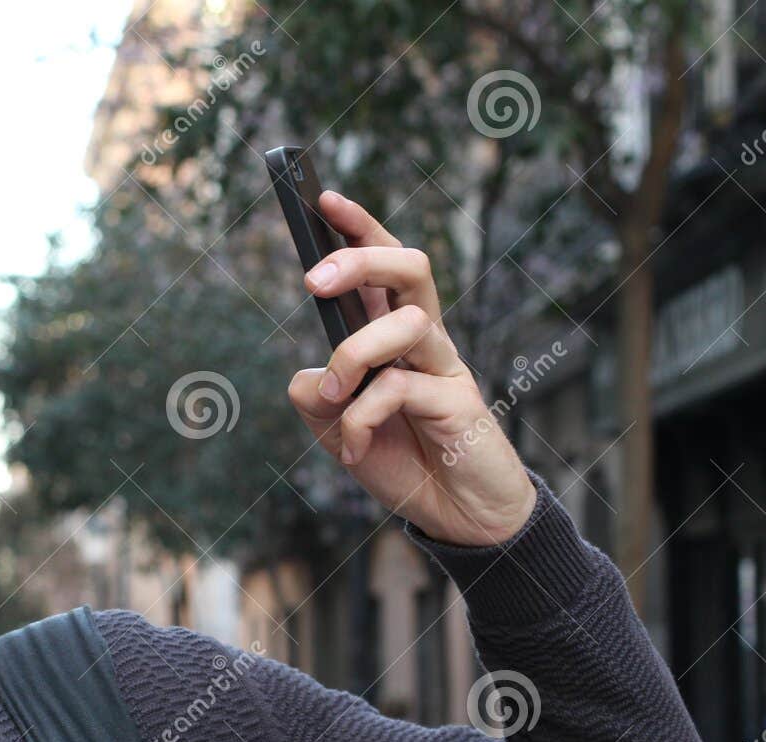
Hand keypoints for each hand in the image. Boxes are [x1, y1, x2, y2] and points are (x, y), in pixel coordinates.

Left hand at [285, 190, 535, 546]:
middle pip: (410, 269)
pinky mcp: (459, 404)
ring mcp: (445, 369)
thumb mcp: (339, 434)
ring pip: (404, 325)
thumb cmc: (405, 464)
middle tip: (312, 281)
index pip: (385, 267)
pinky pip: (401, 389)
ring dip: (351, 356)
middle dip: (359, 261)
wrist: (460, 518)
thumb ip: (316, 402)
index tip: (323, 198)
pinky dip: (361, 418)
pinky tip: (351, 449)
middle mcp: (426, 343)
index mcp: (398, 339)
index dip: (360, 227)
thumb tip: (304, 377)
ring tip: (330, 398)